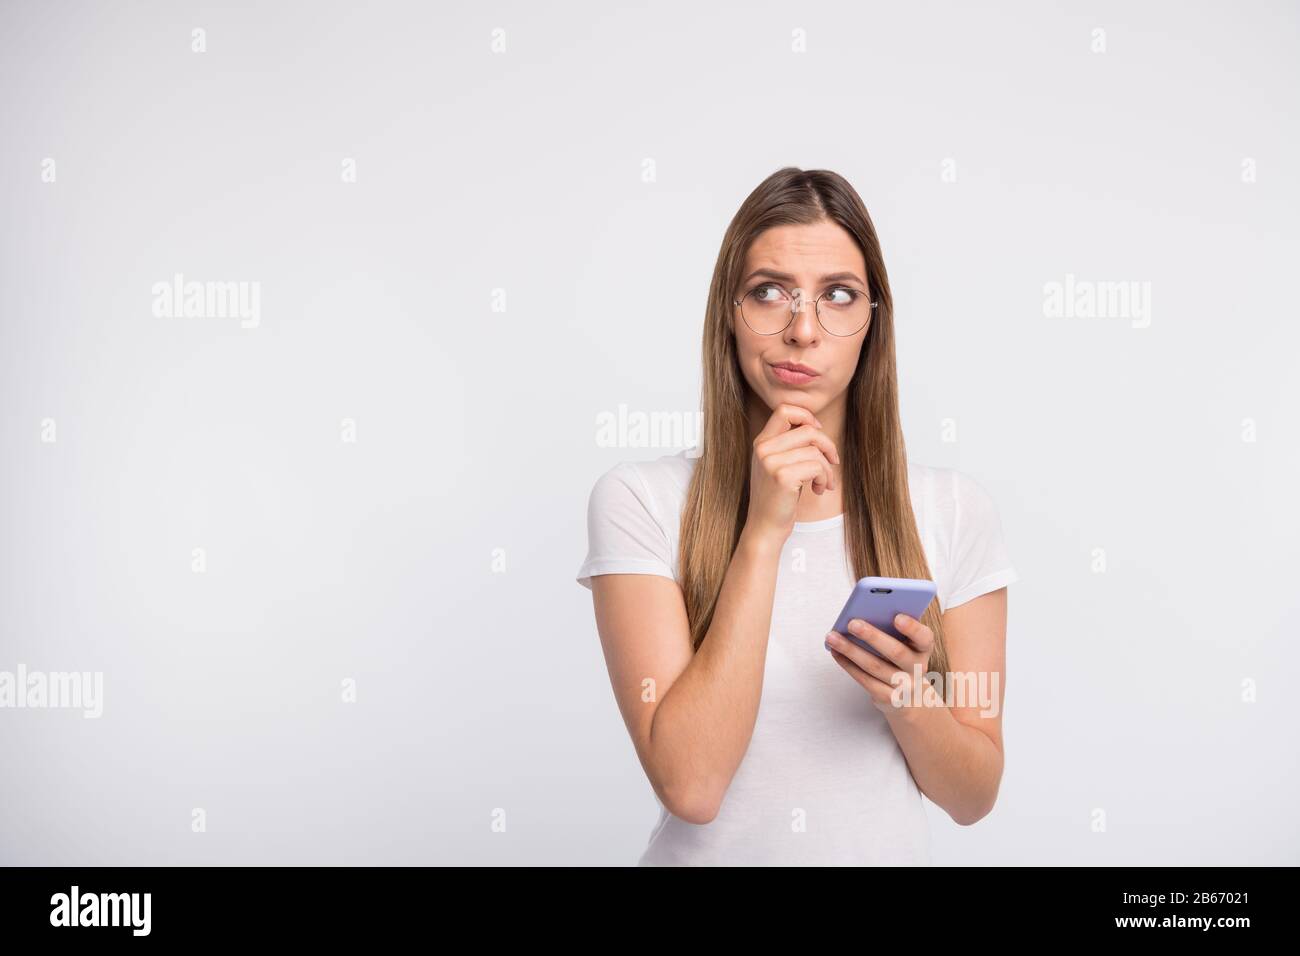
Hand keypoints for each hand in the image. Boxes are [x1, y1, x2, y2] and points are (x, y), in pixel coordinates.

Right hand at [743, 403, 840, 545]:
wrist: (765, 528)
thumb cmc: (778, 498)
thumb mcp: (777, 466)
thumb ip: (789, 445)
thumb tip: (816, 428)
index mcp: (761, 442)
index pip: (784, 410)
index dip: (806, 416)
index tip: (818, 431)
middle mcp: (763, 449)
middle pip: (808, 430)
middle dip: (827, 445)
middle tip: (832, 461)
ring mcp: (770, 462)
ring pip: (815, 450)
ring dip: (827, 468)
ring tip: (824, 483)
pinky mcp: (782, 476)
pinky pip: (817, 466)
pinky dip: (825, 478)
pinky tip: (819, 489)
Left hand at [824, 614, 937, 716]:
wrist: (911, 697)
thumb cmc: (901, 660)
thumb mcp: (906, 645)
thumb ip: (892, 630)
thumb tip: (863, 613)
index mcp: (923, 649)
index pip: (924, 637)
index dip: (912, 628)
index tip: (897, 617)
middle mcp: (917, 668)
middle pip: (896, 652)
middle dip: (873, 636)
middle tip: (852, 623)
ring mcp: (904, 686)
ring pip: (874, 666)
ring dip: (850, 650)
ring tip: (832, 637)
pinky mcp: (887, 698)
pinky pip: (865, 680)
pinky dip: (848, 665)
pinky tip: (835, 652)